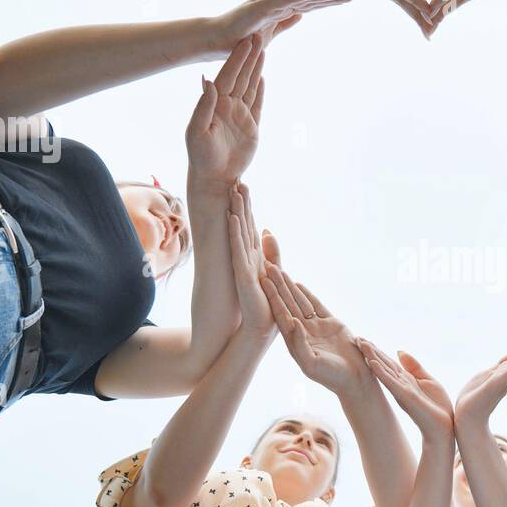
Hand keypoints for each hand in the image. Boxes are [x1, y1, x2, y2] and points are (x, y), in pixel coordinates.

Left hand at [185, 35, 266, 189]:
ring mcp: (240, 115)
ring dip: (256, 68)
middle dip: (249, 56)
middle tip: (258, 35)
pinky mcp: (251, 127)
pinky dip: (261, 90)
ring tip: (264, 49)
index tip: (246, 41)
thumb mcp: (197, 132)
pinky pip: (258, 104)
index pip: (228, 76)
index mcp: (214, 104)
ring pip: (250, 87)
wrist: (214, 179)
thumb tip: (207, 80)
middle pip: (240, 76)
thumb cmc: (201, 157)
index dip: (237, 58)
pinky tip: (263, 77)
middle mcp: (227, 106)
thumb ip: (203, 106)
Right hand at [211, 0, 355, 54]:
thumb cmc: (241, 39)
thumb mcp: (270, 32)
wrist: (216, 42)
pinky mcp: (261, 7)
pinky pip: (286, 1)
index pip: (311, 4)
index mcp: (281, 8)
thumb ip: (285, 23)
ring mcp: (270, 3)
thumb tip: (300, 15)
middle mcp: (278, 2)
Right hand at [227, 183, 281, 339]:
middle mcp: (246, 257)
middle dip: (241, 202)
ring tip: (234, 190)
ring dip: (237, 211)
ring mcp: (243, 264)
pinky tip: (232, 217)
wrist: (260, 327)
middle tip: (238, 179)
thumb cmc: (267, 302)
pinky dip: (235, 233)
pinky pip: (238, 249)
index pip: (249, 226)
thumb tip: (267, 230)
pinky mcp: (243, 274)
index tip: (243, 186)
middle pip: (243, 224)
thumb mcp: (274, 270)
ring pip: (239, 232)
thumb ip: (272, 251)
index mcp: (253, 256)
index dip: (247, 207)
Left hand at [260, 264, 367, 394]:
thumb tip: (292, 322)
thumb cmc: (332, 376)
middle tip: (268, 267)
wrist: (355, 379)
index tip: (264, 282)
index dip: (273, 298)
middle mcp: (303, 333)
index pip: (281, 315)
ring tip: (280, 271)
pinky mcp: (331, 325)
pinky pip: (317, 306)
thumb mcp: (312, 364)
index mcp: (295, 342)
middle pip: (288, 304)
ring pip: (301, 303)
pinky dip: (308, 295)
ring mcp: (316, 328)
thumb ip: (300, 344)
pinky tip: (298, 284)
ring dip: (290, 287)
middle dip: (278, 286)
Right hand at [354, 339, 453, 440]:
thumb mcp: (427, 380)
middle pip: (381, 364)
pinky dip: (381, 372)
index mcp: (403, 379)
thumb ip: (413, 366)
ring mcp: (400, 391)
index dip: (375, 350)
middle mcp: (398, 384)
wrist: (444, 427)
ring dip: (372, 357)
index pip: (386, 362)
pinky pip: (391, 383)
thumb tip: (399, 351)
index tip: (362, 339)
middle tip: (355, 337)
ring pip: (383, 370)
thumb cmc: (437, 406)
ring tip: (361, 344)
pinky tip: (372, 362)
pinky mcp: (406, 397)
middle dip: (369, 350)